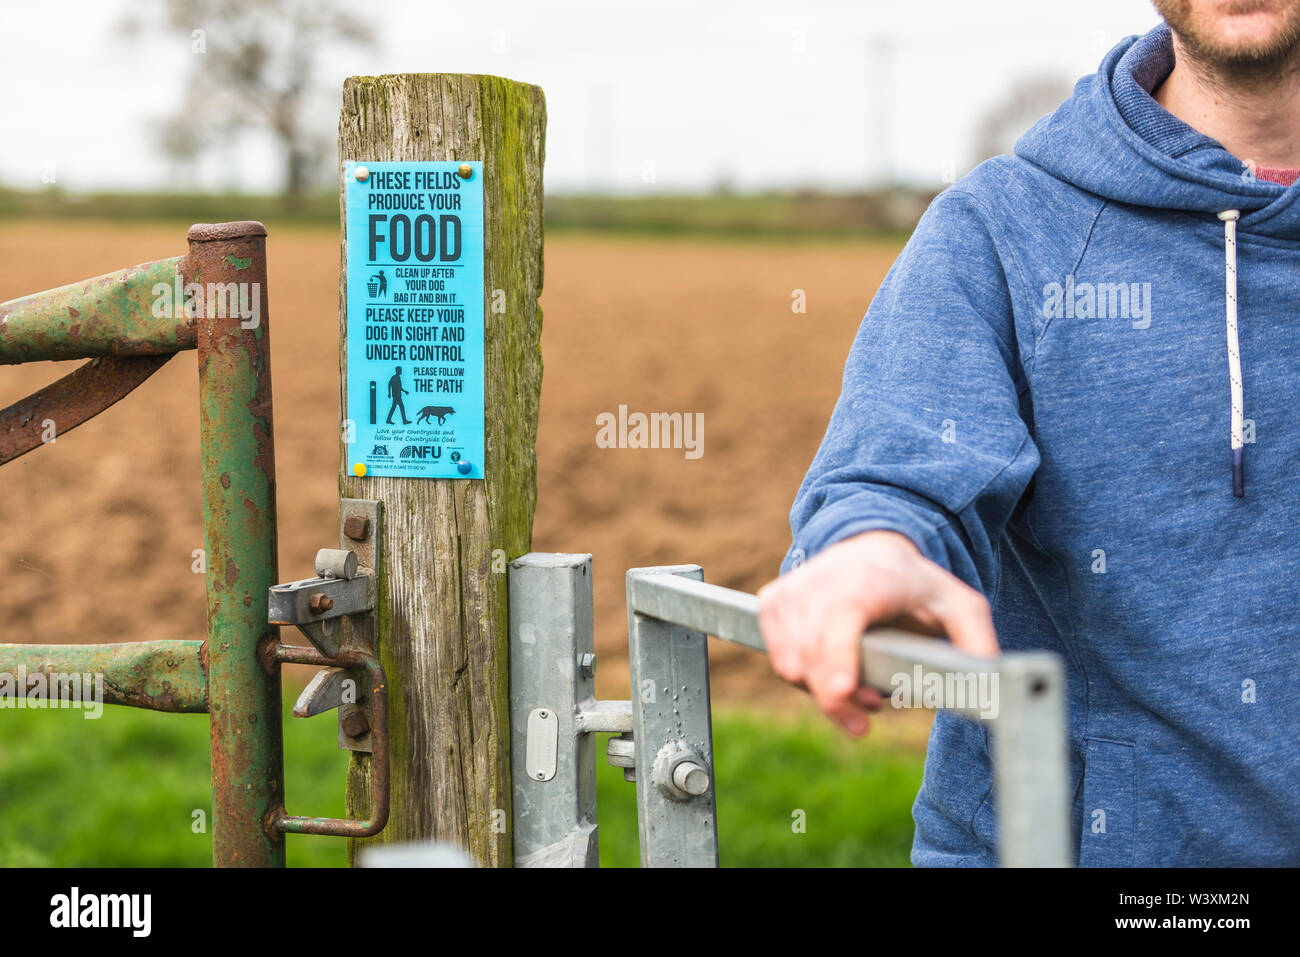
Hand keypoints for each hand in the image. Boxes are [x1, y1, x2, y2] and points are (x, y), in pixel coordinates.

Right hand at [757, 530, 997, 735]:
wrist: (870, 545)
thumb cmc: (914, 584)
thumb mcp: (958, 604)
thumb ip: (976, 641)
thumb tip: (987, 686)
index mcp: (870, 579)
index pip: (841, 619)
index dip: (835, 657)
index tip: (839, 692)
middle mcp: (823, 579)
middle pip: (810, 652)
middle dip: (836, 698)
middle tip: (867, 714)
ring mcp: (792, 588)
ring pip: (789, 659)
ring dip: (819, 688)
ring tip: (853, 687)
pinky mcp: (773, 600)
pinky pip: (775, 653)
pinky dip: (799, 673)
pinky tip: (826, 670)